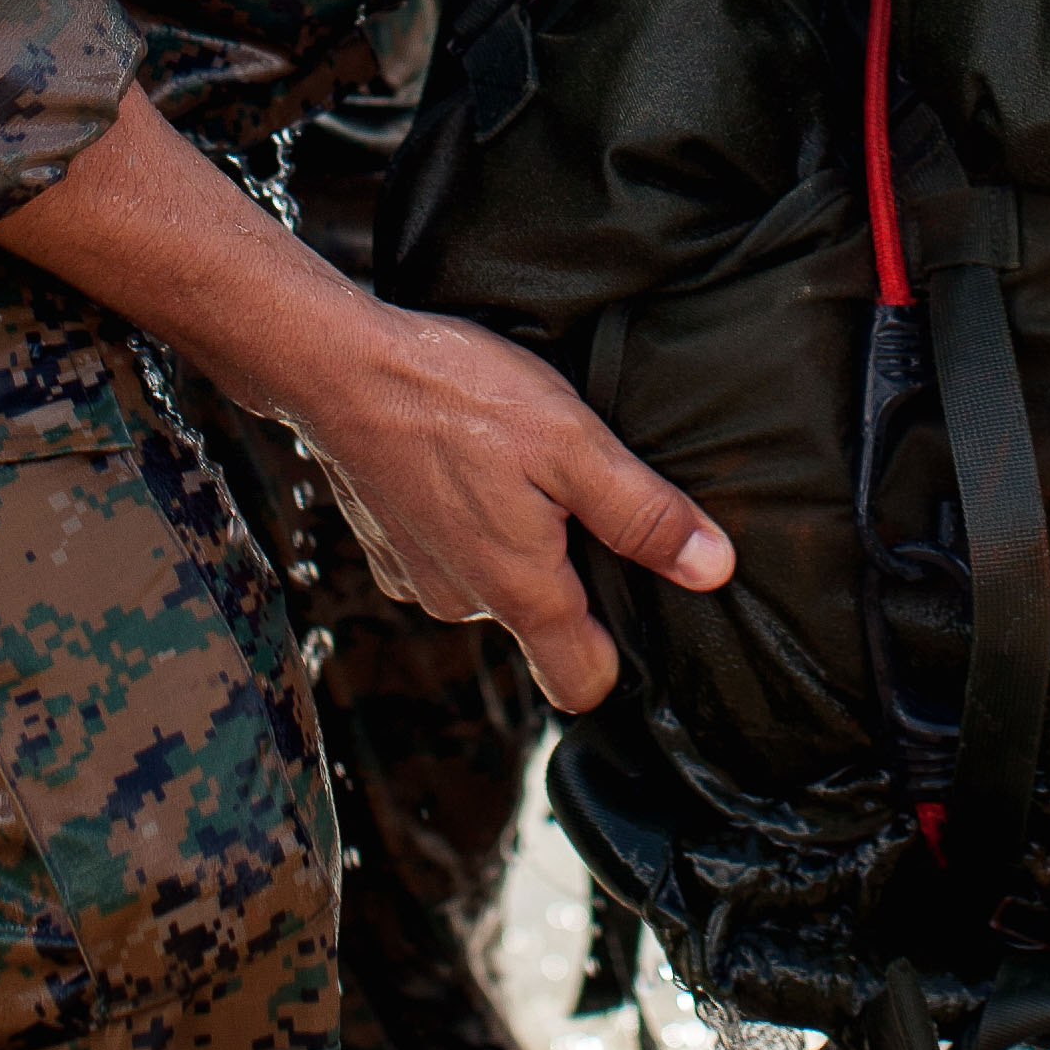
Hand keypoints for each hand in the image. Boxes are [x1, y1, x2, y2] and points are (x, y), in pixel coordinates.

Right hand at [283, 301, 733, 713]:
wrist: (338, 366)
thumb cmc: (457, 397)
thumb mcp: (573, 442)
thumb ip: (642, 514)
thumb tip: (712, 568)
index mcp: (519, 589)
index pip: (582, 683)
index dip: (618, 652)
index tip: (631, 593)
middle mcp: (464, 601)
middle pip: (540, 624)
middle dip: (566, 572)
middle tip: (572, 490)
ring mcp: (417, 577)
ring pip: (492, 582)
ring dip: (512, 538)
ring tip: (515, 463)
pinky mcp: (385, 546)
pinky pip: (447, 555)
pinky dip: (463, 519)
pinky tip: (465, 461)